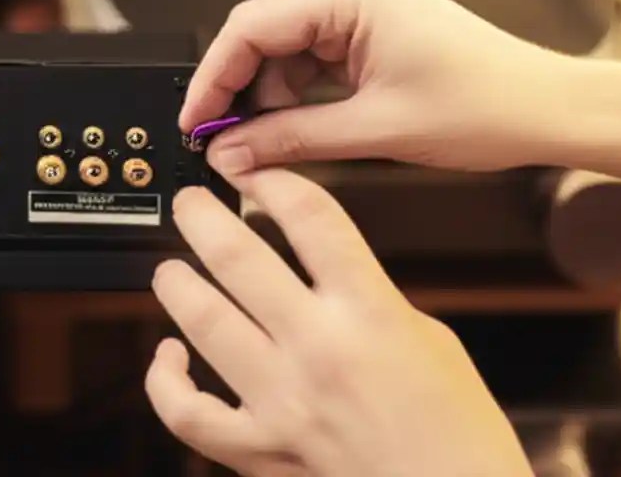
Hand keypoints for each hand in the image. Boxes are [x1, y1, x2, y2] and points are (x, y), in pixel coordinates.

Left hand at [145, 173, 531, 476]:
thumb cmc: (456, 432)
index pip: (312, 219)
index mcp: (372, 315)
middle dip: (202, 216)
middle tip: (191, 203)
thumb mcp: (429, 339)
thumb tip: (315, 271)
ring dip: (176, 282)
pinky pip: (187, 411)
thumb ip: (365, 297)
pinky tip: (168, 355)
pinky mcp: (258, 449)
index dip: (274, 182)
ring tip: (171, 267)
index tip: (255, 172)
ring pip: (202, 320)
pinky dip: (164, 380)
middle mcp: (319, 351)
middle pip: (238, 257)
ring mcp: (282, 401)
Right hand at [179, 0, 565, 174]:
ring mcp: (358, 16)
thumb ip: (290, 140)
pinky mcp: (365, 40)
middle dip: (235, 92)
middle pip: (260, 38)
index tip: (193, 121)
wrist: (546, 111)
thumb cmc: (487, 103)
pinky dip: (292, 103)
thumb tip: (230, 152)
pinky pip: (308, 68)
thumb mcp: (374, 128)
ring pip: (280, 57)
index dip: (212, 78)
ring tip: (256, 148)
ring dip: (264, 103)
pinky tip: (284, 135)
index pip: (251, 27)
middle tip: (217, 141)